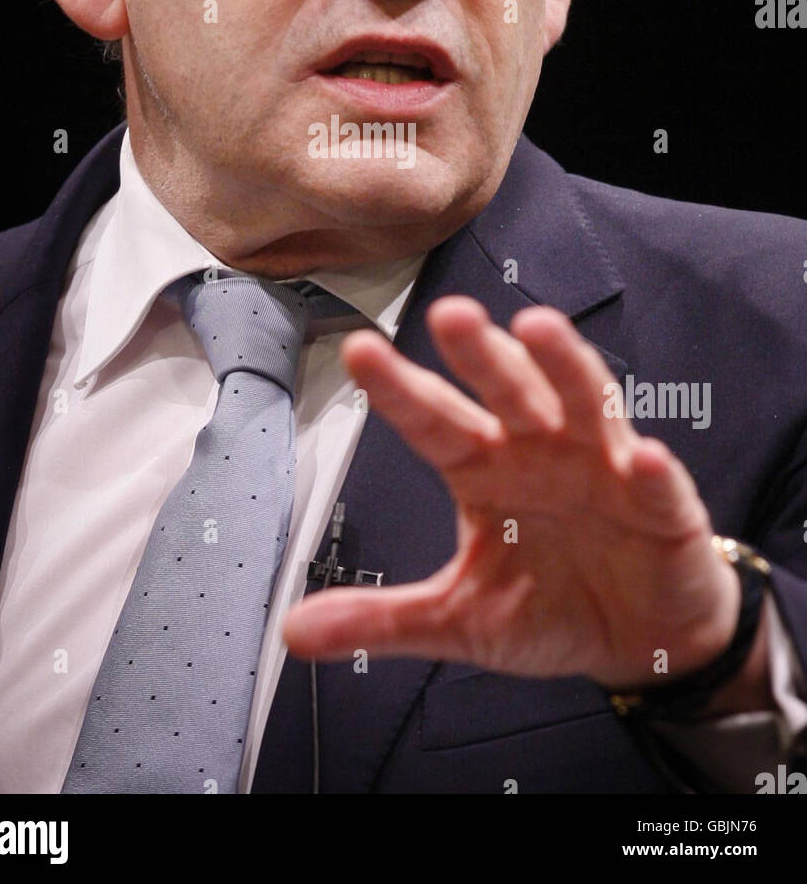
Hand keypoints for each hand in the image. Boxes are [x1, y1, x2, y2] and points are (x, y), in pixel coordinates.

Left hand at [283, 298, 743, 689]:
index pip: (433, 419)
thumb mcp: (458, 618)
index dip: (398, 388)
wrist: (641, 640)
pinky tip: (640, 457)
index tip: (357, 350)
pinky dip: (652, 468)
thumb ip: (382, 618)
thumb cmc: (550, 606)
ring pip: (582, 403)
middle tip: (450, 315)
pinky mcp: (662, 506)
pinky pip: (657, 483)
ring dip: (563, 366)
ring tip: (538, 331)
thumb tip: (294, 631)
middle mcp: (540, 451)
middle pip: (505, 390)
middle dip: (478, 353)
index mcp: (484, 470)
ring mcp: (603, 469)